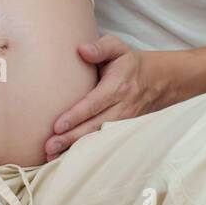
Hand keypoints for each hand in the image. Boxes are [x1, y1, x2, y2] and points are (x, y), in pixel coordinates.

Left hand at [42, 35, 165, 160]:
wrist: (157, 80)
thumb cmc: (128, 62)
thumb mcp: (117, 47)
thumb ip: (100, 47)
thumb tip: (82, 50)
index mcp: (118, 85)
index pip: (94, 103)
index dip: (76, 116)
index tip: (57, 125)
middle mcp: (123, 107)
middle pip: (95, 126)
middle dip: (71, 138)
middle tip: (48, 146)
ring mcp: (124, 122)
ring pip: (98, 138)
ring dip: (75, 149)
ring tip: (51, 156)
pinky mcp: (122, 131)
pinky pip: (103, 142)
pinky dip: (85, 151)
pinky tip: (65, 157)